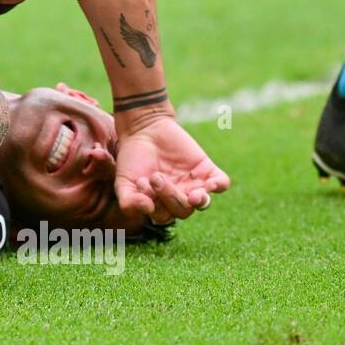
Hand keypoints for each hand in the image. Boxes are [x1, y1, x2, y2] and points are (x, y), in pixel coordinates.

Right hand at [114, 114, 229, 221]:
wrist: (144, 129)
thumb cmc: (132, 158)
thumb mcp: (123, 182)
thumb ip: (129, 202)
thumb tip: (148, 209)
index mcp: (160, 205)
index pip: (163, 215)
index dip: (154, 205)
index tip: (141, 183)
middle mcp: (179, 197)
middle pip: (183, 211)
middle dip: (170, 197)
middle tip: (156, 177)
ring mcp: (194, 184)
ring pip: (202, 202)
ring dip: (199, 201)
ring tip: (194, 196)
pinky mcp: (206, 169)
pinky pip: (222, 183)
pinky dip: (219, 186)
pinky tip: (212, 184)